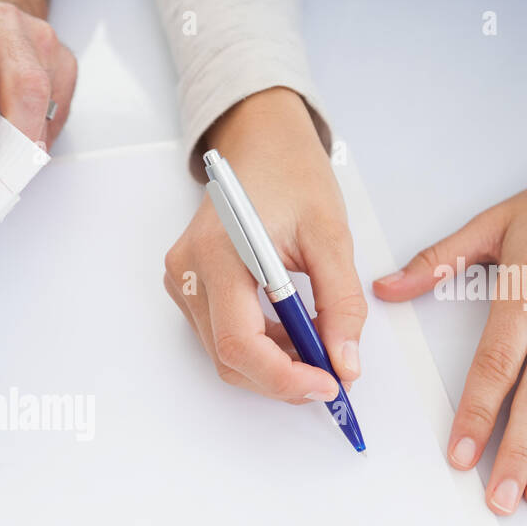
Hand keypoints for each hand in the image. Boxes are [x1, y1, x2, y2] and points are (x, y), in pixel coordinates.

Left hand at [0, 0, 76, 203]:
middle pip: (23, 83)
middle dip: (18, 139)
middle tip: (4, 178)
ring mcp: (35, 38)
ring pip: (47, 98)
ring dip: (29, 142)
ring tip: (5, 160)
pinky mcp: (60, 59)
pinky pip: (59, 109)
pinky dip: (42, 136)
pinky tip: (19, 137)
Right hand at [162, 88, 365, 402]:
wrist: (261, 141)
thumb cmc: (292, 174)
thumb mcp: (331, 235)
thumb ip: (340, 303)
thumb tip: (345, 362)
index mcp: (219, 252)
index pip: (241, 342)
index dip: (284, 376)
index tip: (329, 384)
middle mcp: (188, 271)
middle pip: (230, 356)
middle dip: (283, 376)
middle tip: (333, 373)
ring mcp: (181, 280)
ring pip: (225, 352)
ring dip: (274, 363)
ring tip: (316, 344)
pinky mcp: (186, 285)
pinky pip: (220, 335)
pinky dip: (260, 346)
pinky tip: (291, 330)